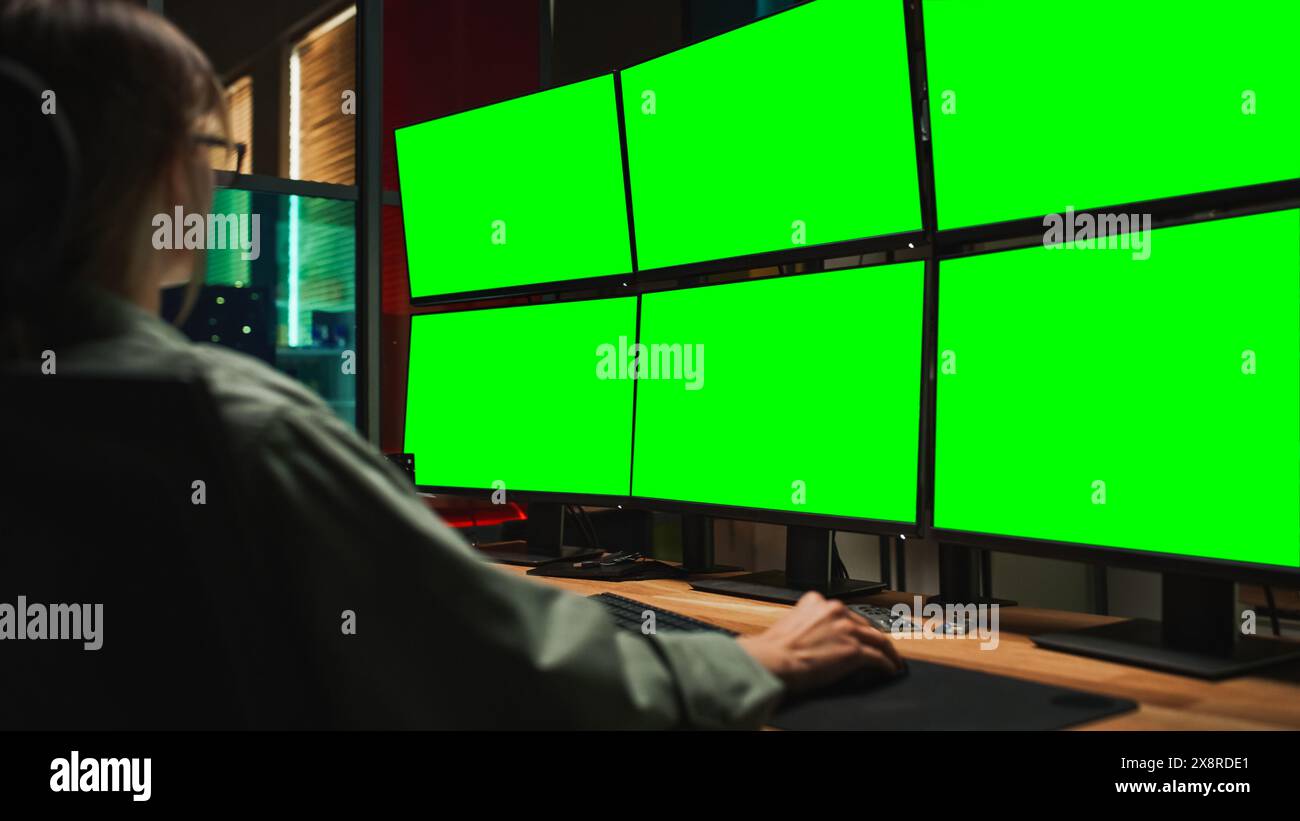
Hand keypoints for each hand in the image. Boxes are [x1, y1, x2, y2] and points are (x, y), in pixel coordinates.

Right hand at [737, 591, 903, 692]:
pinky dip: (887, 664)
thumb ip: (807, 621)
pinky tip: (889, 669)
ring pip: (877, 639)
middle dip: (871, 637)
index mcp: (818, 602)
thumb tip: (816, 635)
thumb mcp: (791, 622)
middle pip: (864, 624)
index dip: (854, 625)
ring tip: (892, 660)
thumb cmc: (775, 648)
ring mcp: (847, 630)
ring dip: (887, 651)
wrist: (773, 660)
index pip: (844, 612)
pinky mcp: (855, 651)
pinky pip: (878, 657)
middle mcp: (835, 611)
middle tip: (878, 648)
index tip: (857, 632)